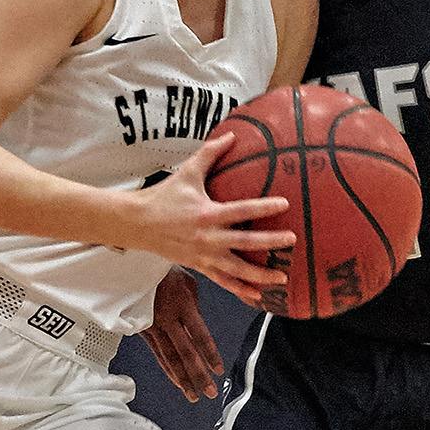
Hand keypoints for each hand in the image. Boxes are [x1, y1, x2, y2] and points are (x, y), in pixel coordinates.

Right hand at [133, 134, 293, 305]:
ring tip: (282, 278)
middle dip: (269, 243)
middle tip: (291, 241)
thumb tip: (232, 134)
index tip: (285, 204)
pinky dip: (240, 289)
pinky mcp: (199, 266)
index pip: (241, 210)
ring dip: (260, 275)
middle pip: (244, 243)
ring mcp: (204, 255)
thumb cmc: (164, 196)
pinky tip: (257, 295)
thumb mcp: (187, 172)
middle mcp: (208, 237)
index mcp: (207, 213)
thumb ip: (210, 153)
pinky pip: (223, 281)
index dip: (263, 207)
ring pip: (236, 270)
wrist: (138, 223)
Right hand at [143, 269, 224, 402]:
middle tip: (209, 392)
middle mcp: (167, 319)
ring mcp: (153, 326)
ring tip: (193, 395)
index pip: (199, 336)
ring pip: (169, 358)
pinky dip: (168, 370)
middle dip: (198, 375)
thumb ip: (195, 304)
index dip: (210, 354)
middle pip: (185, 353)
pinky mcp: (143, 330)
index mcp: (182, 305)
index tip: (218, 369)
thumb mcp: (187, 281)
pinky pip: (158, 354)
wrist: (130, 267)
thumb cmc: (163, 270)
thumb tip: (200, 322)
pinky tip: (177, 382)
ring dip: (183, 379)